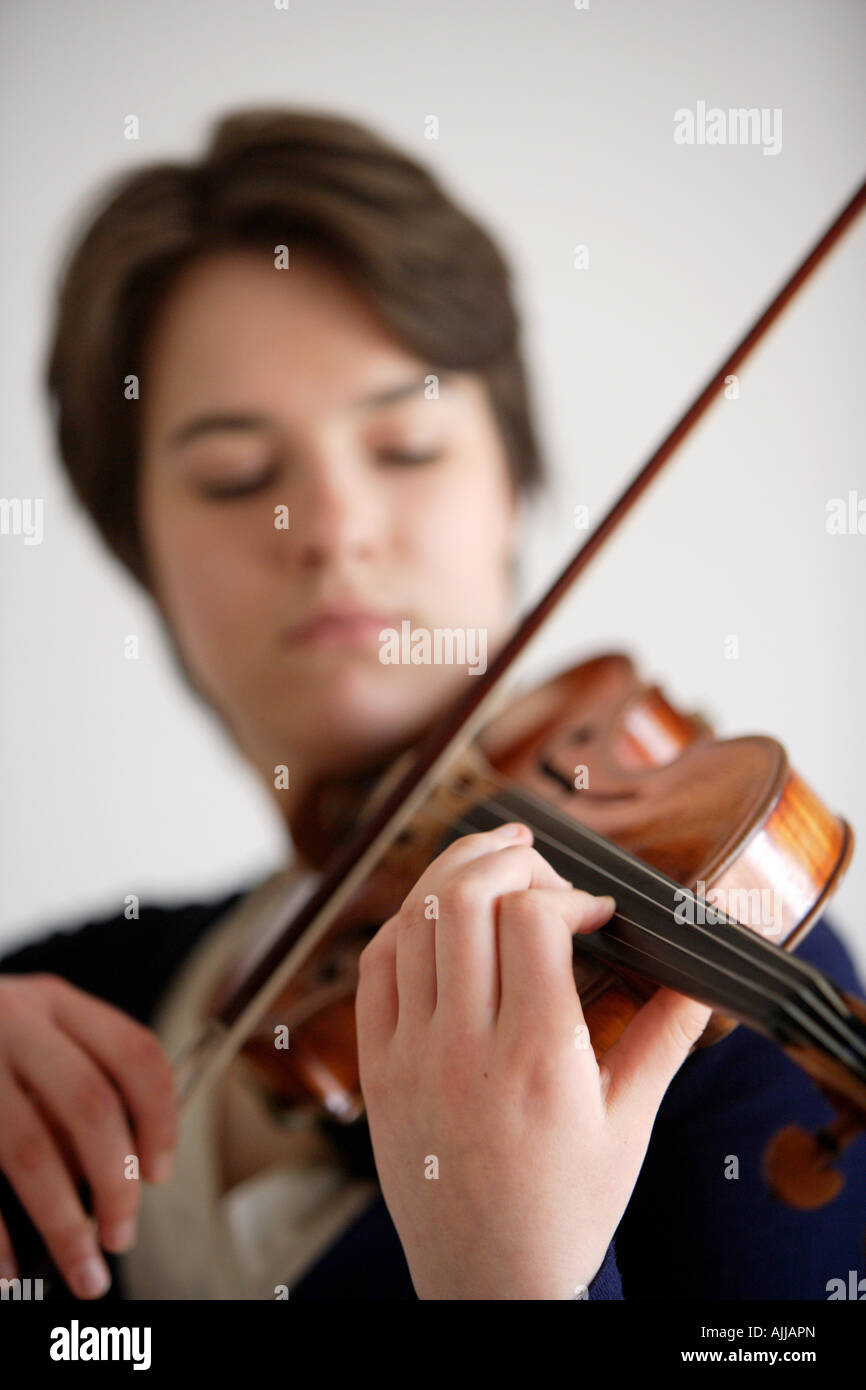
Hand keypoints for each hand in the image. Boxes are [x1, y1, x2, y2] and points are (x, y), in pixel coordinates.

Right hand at [0, 974, 177, 1297]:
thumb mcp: (33, 1032)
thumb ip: (77, 1075)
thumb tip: (123, 1176)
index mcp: (55, 1003)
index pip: (134, 1053)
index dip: (159, 1119)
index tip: (159, 1174)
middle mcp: (15, 1023)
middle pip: (91, 1106)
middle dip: (116, 1183)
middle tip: (122, 1236)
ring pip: (33, 1151)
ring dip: (64, 1224)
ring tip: (85, 1272)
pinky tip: (10, 1269)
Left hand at [356, 821, 712, 1298]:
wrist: (488, 1286)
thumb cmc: (566, 1209)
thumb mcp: (629, 1126)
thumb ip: (664, 1039)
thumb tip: (701, 977)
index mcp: (539, 1058)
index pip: (532, 918)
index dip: (569, 891)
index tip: (596, 910)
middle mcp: (466, 1048)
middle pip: (467, 900)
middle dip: (508, 857)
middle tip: (540, 863)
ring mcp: (410, 1055)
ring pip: (414, 921)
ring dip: (454, 874)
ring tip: (491, 861)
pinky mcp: (377, 1068)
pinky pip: (375, 966)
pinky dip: (406, 924)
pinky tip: (438, 916)